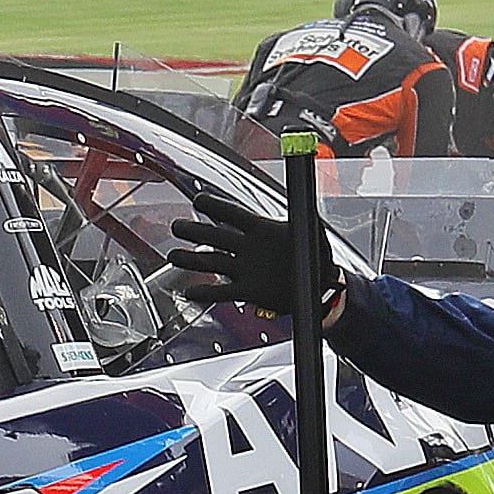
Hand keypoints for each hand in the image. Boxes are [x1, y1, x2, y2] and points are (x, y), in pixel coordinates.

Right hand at [162, 206, 311, 319]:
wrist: (319, 288)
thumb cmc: (316, 258)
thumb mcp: (314, 234)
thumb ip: (309, 219)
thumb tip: (311, 204)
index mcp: (263, 230)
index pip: (235, 215)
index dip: (217, 208)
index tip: (199, 201)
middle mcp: (249, 248)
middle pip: (216, 237)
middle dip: (196, 232)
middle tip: (176, 227)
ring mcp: (246, 270)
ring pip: (214, 263)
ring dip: (193, 260)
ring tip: (174, 257)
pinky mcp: (248, 291)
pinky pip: (223, 292)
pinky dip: (206, 292)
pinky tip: (190, 292)